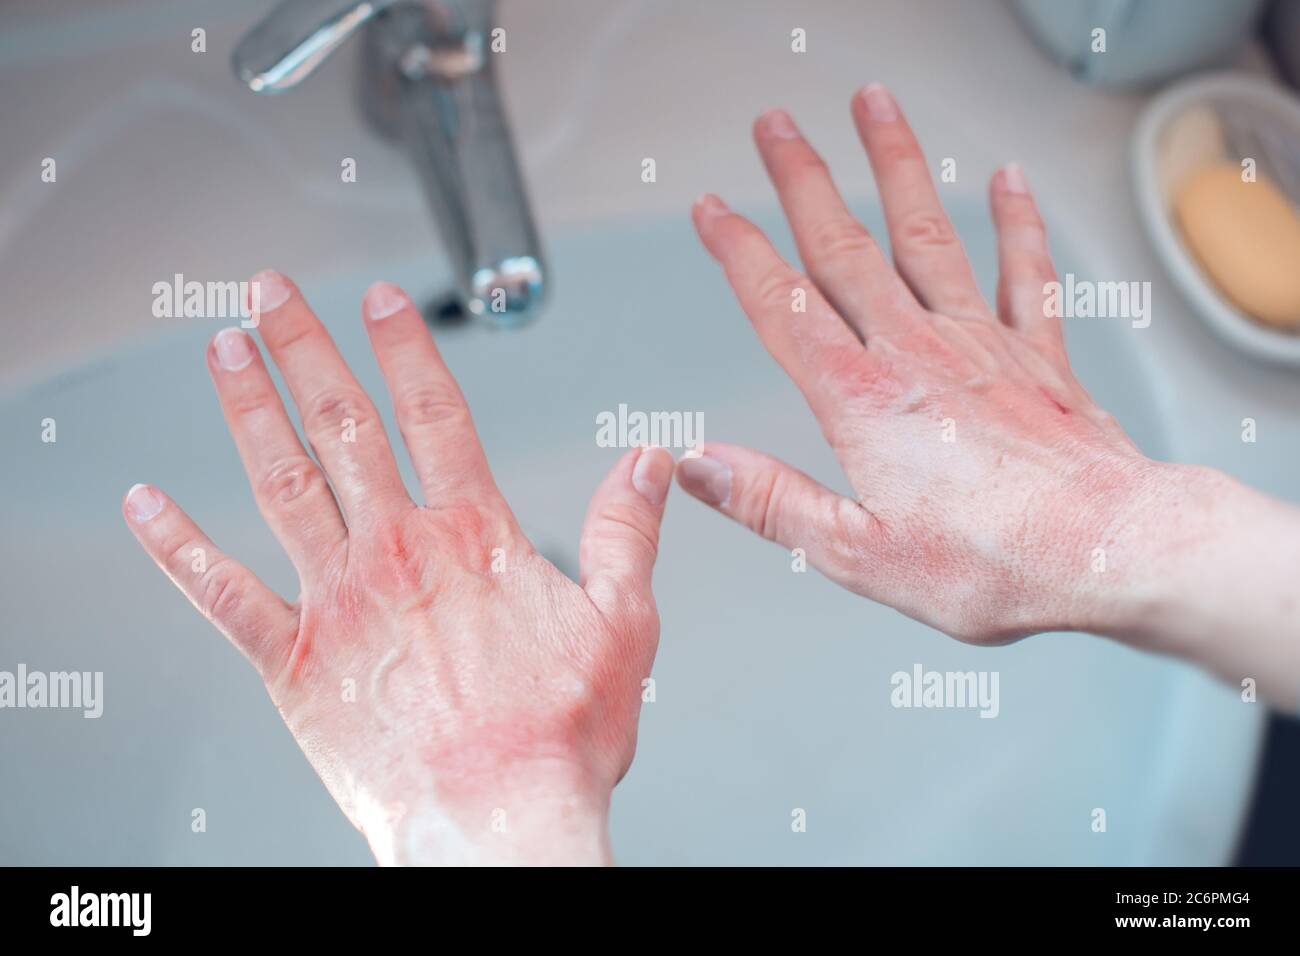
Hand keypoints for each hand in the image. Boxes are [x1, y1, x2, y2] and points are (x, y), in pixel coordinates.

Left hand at [123, 274, 673, 864]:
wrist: (497, 823)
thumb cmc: (556, 738)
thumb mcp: (625, 623)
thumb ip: (627, 532)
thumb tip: (647, 465)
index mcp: (473, 540)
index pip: (435, 413)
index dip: (404, 347)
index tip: (378, 299)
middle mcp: (397, 553)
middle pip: (344, 426)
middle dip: (302, 349)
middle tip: (269, 293)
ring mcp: (340, 602)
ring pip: (282, 483)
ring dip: (249, 411)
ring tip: (223, 355)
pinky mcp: (295, 663)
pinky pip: (222, 594)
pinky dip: (179, 547)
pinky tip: (147, 507)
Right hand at [684, 86, 1299, 707]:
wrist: (1112, 551)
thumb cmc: (995, 565)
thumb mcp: (858, 554)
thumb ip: (772, 502)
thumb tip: (698, 465)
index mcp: (864, 400)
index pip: (784, 307)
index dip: (740, 252)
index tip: (711, 209)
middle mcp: (918, 354)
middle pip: (845, 248)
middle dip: (802, 180)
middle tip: (774, 126)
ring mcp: (983, 345)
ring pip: (926, 235)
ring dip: (895, 165)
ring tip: (873, 107)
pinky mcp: (1038, 357)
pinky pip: (1026, 272)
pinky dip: (1017, 222)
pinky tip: (1006, 180)